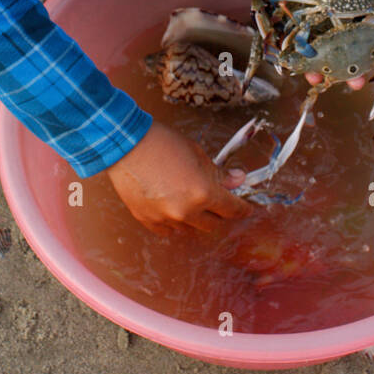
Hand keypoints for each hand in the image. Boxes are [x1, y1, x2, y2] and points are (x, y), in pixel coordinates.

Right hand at [106, 121, 252, 234]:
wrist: (126, 144)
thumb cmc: (163, 143)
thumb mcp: (197, 153)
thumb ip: (219, 173)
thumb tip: (239, 180)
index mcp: (203, 193)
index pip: (231, 209)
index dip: (242, 209)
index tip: (247, 209)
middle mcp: (186, 211)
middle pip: (212, 224)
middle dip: (218, 213)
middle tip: (215, 200)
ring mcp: (166, 218)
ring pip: (190, 228)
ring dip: (194, 218)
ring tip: (188, 199)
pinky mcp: (148, 221)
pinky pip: (168, 230)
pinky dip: (173, 221)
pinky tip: (171, 205)